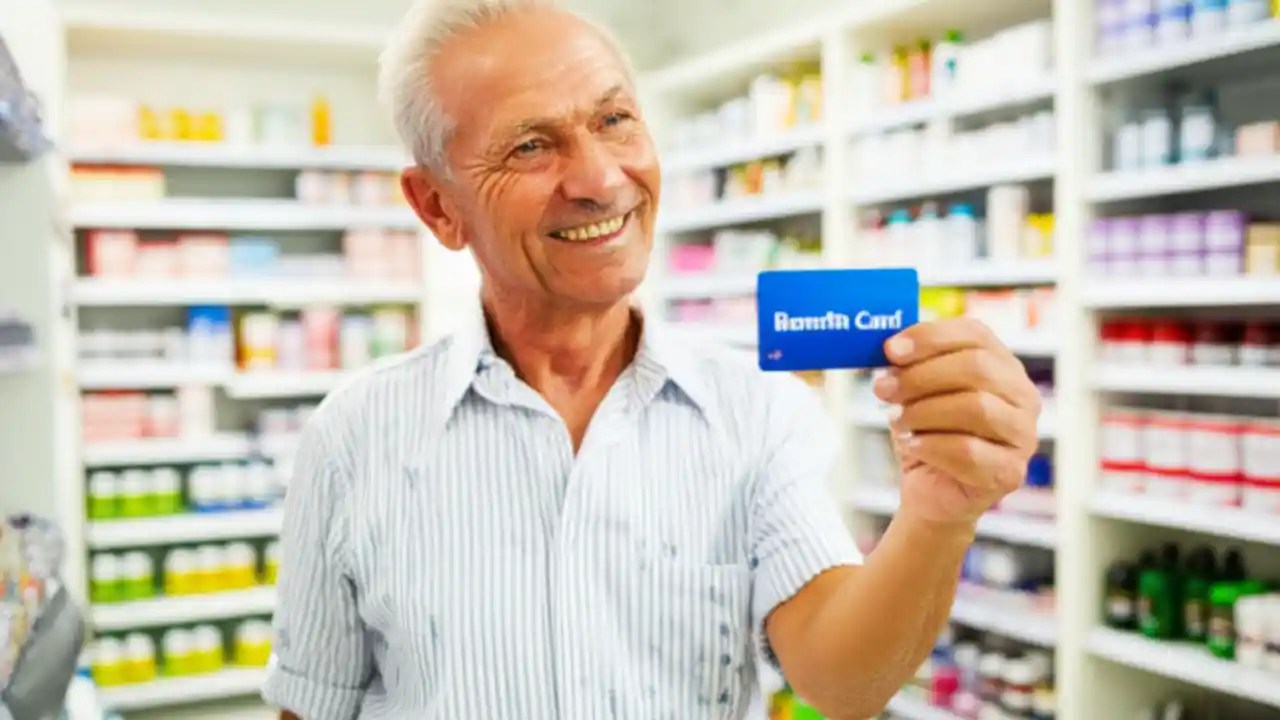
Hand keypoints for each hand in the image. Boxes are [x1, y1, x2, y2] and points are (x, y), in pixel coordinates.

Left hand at [872, 318, 1040, 528]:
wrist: (930, 490)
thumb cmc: (927, 433)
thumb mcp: (914, 391)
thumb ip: (908, 364)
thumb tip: (890, 348)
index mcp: (1002, 365)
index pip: (975, 334)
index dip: (930, 337)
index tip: (890, 350)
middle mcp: (1022, 396)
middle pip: (978, 368)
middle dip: (921, 376)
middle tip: (884, 388)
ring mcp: (1023, 435)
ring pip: (976, 408)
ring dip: (924, 412)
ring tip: (896, 420)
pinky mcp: (1010, 472)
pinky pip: (969, 452)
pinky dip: (931, 445)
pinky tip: (912, 446)